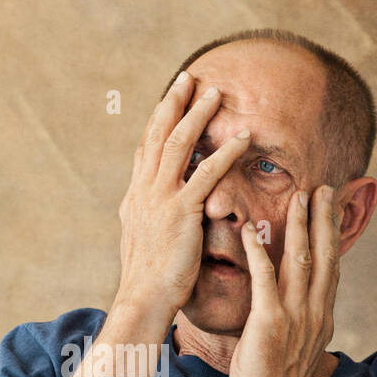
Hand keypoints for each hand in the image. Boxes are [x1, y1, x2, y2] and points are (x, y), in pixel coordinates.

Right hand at [115, 72, 252, 322]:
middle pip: (158, 134)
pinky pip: (206, 174)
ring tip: (216, 93)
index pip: (146, 148)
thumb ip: (152, 216)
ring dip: (198, 115)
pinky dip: (225, 152)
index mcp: (135, 197)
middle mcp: (144, 191)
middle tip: (189, 77)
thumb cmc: (148, 278)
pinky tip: (242, 138)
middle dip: (173, 102)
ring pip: (179, 144)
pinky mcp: (181, 213)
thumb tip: (157, 207)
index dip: (157, 120)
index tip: (169, 97)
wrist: (143, 298)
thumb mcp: (143, 240)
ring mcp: (160, 199)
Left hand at [228, 185, 342, 376]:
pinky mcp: (269, 321)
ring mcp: (294, 315)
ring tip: (300, 197)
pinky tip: (251, 231)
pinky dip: (260, 252)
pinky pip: (265, 279)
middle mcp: (314, 312)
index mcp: (322, 317)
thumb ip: (301, 324)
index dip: (333, 237)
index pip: (331, 268)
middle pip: (324, 256)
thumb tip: (299, 313)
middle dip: (324, 220)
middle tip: (324, 189)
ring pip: (301, 259)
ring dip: (300, 225)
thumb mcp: (297, 349)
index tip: (333, 211)